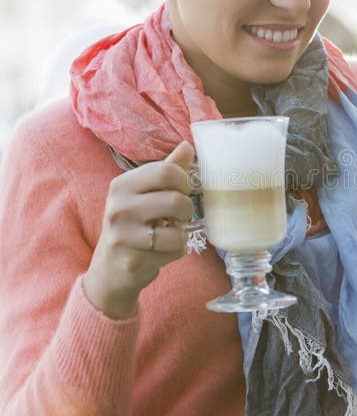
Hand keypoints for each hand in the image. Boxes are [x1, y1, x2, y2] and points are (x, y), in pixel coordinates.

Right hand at [83, 142, 194, 319]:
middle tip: (178, 216)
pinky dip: (176, 252)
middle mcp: (118, 207)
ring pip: (178, 231)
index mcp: (122, 185)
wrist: (110, 270)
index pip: (167, 171)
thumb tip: (188, 145)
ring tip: (168, 234)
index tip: (180, 191)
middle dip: (186, 210)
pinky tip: (161, 251)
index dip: (184, 182)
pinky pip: (174, 251)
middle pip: (177, 201)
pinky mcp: (133, 259)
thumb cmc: (133, 225)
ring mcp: (123, 235)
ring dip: (182, 234)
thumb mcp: (143, 194)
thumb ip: (166, 169)